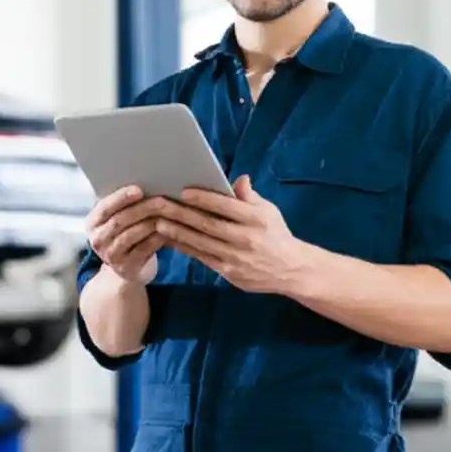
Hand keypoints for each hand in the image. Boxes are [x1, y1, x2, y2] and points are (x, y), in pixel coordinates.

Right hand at [84, 185, 166, 283]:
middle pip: (120, 220)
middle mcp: (97, 240)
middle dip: (142, 208)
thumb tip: (145, 180)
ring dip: (152, 220)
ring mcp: (111, 256)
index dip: (121, 198)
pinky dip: (159, 236)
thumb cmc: (125, 233)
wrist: (127, 268)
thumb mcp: (117, 218)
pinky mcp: (128, 267)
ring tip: (169, 210)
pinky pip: (146, 247)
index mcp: (92, 222)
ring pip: (133, 233)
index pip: (105, 207)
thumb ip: (123, 203)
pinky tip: (170, 227)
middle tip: (161, 199)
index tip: (139, 189)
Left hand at [154, 175, 311, 294]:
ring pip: (201, 242)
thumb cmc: (276, 234)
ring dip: (178, 232)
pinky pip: (202, 257)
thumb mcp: (268, 211)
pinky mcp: (229, 272)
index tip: (184, 191)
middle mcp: (246, 238)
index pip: (226, 206)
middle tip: (161, 204)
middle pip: (208, 224)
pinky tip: (171, 239)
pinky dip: (185, 247)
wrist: (291, 270)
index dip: (204, 198)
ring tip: (159, 221)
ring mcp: (236, 257)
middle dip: (182, 214)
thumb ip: (249, 196)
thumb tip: (239, 179)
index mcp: (256, 219)